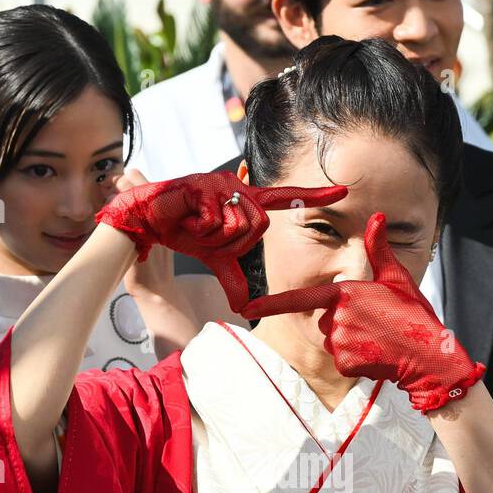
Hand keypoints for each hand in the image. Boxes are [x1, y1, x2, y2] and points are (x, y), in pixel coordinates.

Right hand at [94, 170, 346, 312]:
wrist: (148, 233)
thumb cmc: (183, 244)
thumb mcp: (217, 266)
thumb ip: (235, 282)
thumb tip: (246, 309)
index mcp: (242, 205)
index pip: (283, 201)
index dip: (313, 196)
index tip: (344, 192)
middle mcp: (234, 188)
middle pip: (258, 224)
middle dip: (235, 242)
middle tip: (210, 239)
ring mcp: (216, 183)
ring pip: (238, 221)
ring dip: (216, 237)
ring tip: (195, 229)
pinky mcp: (197, 185)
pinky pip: (215, 217)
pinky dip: (200, 228)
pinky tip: (185, 220)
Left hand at [243, 212, 484, 411]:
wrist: (427, 354)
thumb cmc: (413, 313)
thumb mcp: (396, 277)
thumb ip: (378, 249)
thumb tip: (376, 216)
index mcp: (345, 292)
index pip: (302, 297)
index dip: (273, 302)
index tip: (250, 306)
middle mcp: (338, 316)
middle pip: (324, 318)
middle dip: (342, 320)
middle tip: (372, 321)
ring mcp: (341, 341)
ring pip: (333, 339)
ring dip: (350, 339)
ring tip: (376, 337)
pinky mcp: (346, 362)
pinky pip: (342, 359)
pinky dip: (356, 359)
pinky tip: (375, 354)